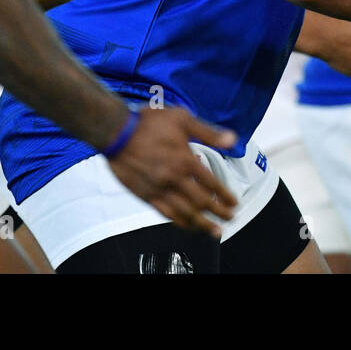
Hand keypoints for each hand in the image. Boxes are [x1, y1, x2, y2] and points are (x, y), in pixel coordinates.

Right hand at [107, 106, 237, 235]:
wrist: (116, 132)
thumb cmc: (148, 123)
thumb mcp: (182, 119)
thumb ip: (208, 132)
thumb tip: (233, 139)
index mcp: (185, 160)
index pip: (212, 183)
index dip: (225, 195)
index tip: (234, 203)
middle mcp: (174, 179)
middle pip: (201, 202)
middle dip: (218, 212)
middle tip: (230, 218)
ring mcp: (159, 189)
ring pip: (185, 213)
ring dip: (202, 224)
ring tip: (214, 231)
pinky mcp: (145, 196)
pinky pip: (165, 214)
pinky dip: (179, 222)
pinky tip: (187, 225)